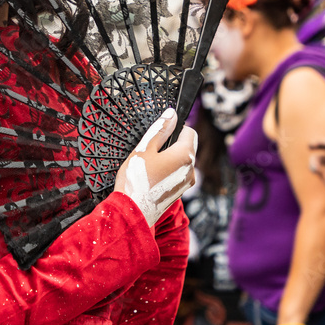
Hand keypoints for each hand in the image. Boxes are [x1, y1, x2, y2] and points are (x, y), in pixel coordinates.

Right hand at [113, 108, 196, 226]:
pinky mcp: (180, 192)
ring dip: (169, 158)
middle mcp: (191, 169)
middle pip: (187, 147)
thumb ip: (160, 129)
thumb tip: (172, 113)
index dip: (176, 128)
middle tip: (150, 150)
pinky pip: (178, 173)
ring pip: (182, 160)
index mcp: (185, 155)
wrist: (132, 211)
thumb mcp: (144, 148)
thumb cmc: (136, 179)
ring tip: (149, 165)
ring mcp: (187, 182)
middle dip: (172, 144)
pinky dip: (168, 170)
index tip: (160, 134)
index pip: (190, 132)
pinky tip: (152, 176)